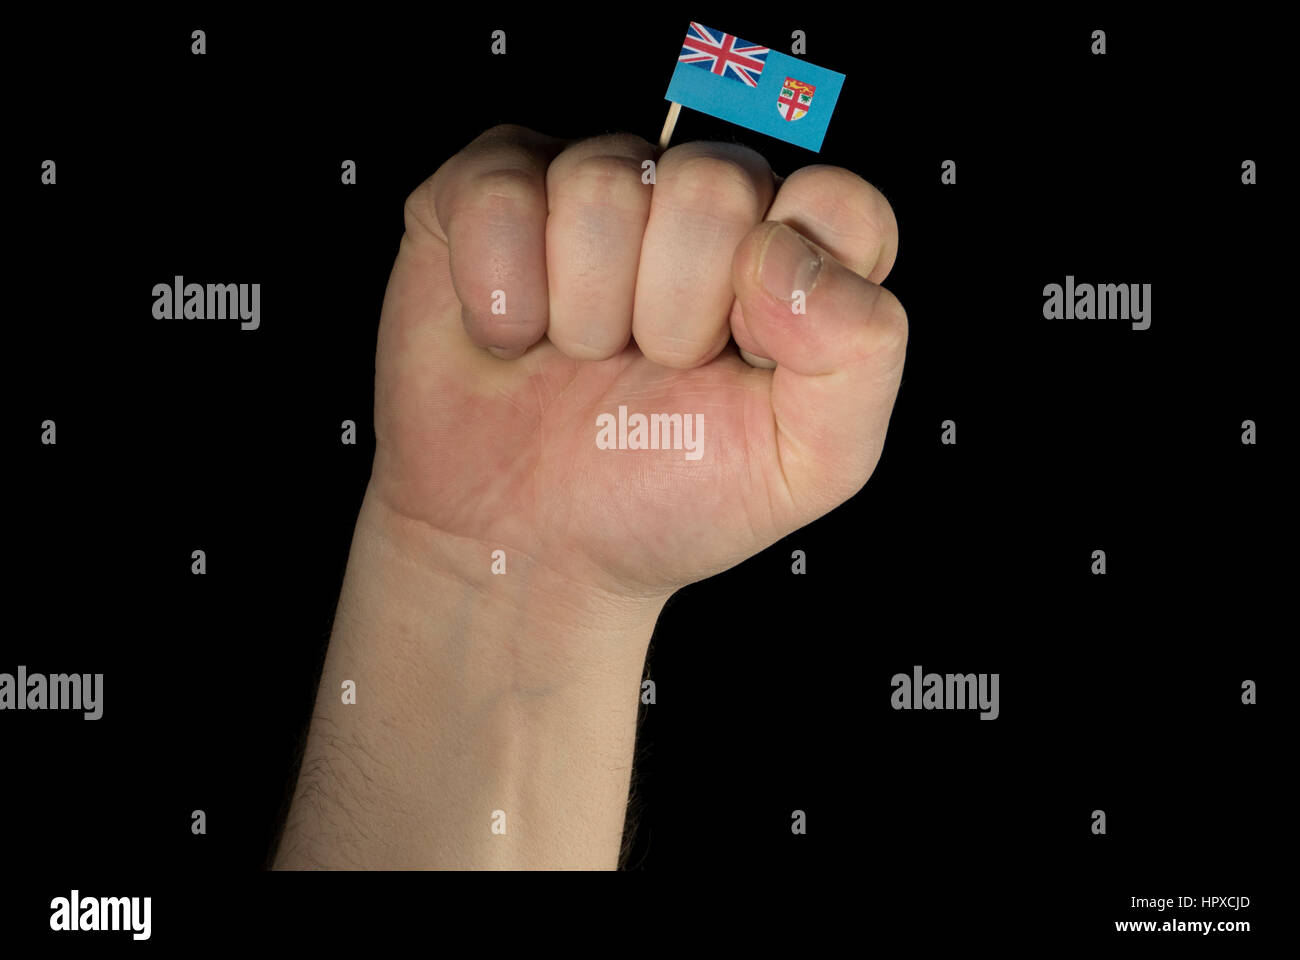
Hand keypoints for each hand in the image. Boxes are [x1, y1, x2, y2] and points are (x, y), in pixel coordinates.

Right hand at [371, 124, 906, 602]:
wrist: (527, 544)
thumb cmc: (662, 498)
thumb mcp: (801, 464)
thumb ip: (860, 356)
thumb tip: (793, 254)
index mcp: (786, 258)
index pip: (836, 202)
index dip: (788, 285)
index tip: (745, 356)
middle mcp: (697, 205)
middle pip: (713, 184)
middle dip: (674, 313)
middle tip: (651, 372)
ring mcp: (594, 185)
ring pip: (603, 182)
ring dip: (585, 313)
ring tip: (581, 358)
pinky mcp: (493, 189)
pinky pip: (499, 193)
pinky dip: (501, 295)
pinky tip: (512, 338)